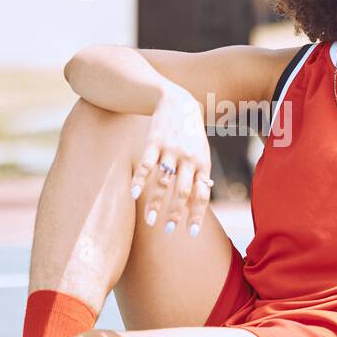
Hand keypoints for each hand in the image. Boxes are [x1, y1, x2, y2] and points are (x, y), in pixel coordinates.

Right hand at [130, 85, 213, 237]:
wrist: (178, 101)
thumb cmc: (191, 135)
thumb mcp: (201, 153)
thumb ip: (199, 177)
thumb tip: (194, 205)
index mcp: (202, 164)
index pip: (202, 194)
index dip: (197, 215)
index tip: (192, 234)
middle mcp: (188, 159)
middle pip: (183, 191)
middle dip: (176, 213)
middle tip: (169, 232)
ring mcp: (171, 150)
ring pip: (163, 181)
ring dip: (156, 203)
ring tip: (149, 221)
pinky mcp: (154, 142)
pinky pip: (146, 164)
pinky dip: (140, 179)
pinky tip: (134, 194)